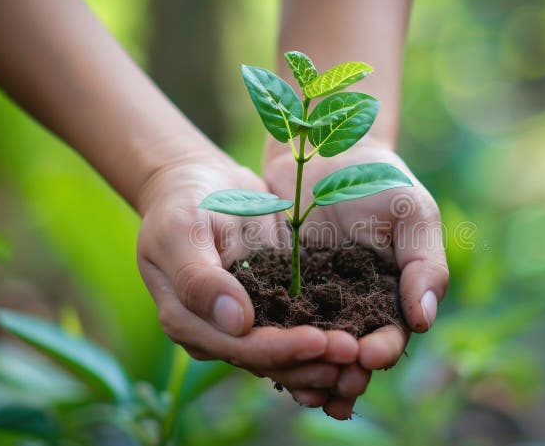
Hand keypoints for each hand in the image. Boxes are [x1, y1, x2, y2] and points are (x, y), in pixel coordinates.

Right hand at [135, 153, 358, 398]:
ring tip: (362, 355)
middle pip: (268, 360)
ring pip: (288, 355)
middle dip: (312, 360)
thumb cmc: (181, 203)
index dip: (281, 349)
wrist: (198, 182)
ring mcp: (244, 324)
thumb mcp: (182, 231)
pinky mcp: (270, 308)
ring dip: (324, 360)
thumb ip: (200, 278)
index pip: (240, 346)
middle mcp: (216, 333)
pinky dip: (327, 339)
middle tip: (355, 353)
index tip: (320, 341)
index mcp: (187, 320)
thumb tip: (237, 323)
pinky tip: (360, 340)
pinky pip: (300, 329)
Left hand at [264, 138, 448, 417]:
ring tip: (302, 387)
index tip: (370, 354)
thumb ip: (425, 265)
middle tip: (335, 383)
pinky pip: (272, 320)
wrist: (324, 148)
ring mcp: (311, 301)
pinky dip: (270, 341)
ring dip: (307, 370)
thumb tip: (426, 321)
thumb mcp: (414, 214)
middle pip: (348, 354)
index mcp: (388, 298)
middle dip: (343, 372)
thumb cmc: (379, 179)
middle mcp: (350, 309)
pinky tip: (263, 356)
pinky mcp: (274, 288)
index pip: (388, 335)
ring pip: (309, 347)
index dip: (382, 349)